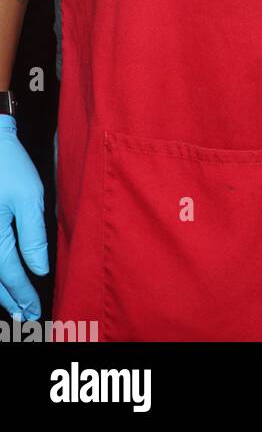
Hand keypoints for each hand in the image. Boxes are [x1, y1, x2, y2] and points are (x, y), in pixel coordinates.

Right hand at [0, 116, 48, 320]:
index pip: (9, 274)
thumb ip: (33, 236)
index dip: (22, 293)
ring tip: (12, 306)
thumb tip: (38, 269)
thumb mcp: (29, 197)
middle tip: (24, 316)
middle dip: (8, 299)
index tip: (34, 309)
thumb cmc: (7, 164)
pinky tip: (0, 277)